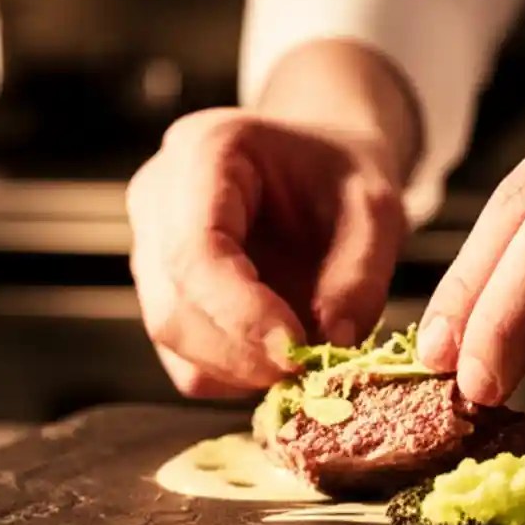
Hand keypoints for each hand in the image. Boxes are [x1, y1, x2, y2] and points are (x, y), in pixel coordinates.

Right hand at [128, 108, 406, 398]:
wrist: (318, 159)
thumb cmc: (341, 173)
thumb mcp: (376, 208)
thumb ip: (361, 275)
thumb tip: (335, 344)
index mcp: (205, 151)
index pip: (196, 253)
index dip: (241, 315)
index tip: (296, 353)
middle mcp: (158, 196)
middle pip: (172, 307)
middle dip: (242, 354)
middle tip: (309, 369)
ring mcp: (149, 244)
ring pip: (172, 337)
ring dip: (238, 368)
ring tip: (301, 357)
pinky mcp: (159, 289)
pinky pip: (181, 354)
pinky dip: (232, 372)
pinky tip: (276, 353)